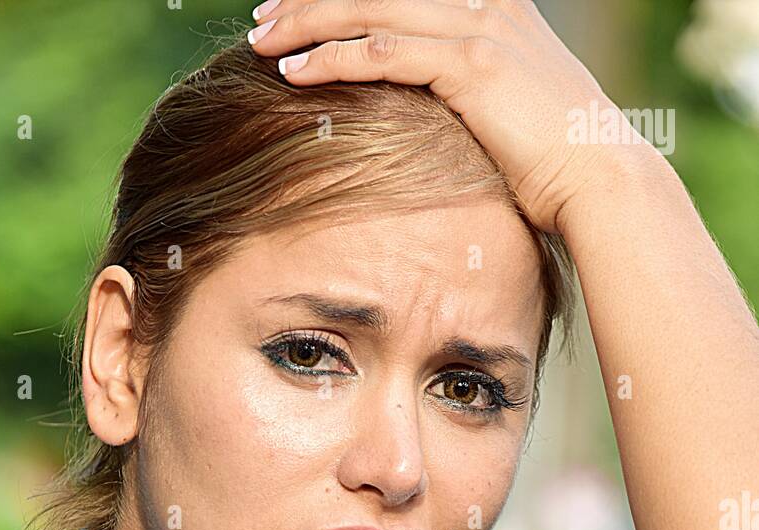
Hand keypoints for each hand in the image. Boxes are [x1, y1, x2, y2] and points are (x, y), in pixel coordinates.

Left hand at [248, 0, 632, 232]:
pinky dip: (333, 59)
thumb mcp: (507, 108)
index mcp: (492, 5)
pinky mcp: (471, 65)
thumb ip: (465, 87)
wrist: (601, 178)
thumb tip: (423, 110)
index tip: (298, 6)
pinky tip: (295, 72)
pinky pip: (383, 51)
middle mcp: (485, 3)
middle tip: (262, 17)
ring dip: (308, 24)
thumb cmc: (555, 161)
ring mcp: (479, 28)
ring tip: (262, 42)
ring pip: (370, 8)